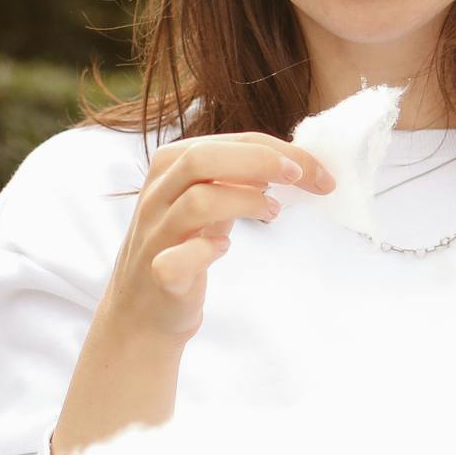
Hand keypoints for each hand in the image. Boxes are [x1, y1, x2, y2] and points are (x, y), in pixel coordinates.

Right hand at [97, 133, 332, 341]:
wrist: (141, 312)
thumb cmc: (182, 248)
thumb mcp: (206, 201)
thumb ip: (235, 177)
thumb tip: (287, 160)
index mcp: (170, 167)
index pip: (225, 142)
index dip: (276, 149)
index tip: (314, 168)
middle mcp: (157, 195)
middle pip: (202, 158)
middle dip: (260, 161)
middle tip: (299, 178)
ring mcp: (156, 235)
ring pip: (197, 201)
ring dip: (244, 201)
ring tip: (272, 211)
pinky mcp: (159, 276)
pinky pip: (176, 260)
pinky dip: (206, 251)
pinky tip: (224, 248)